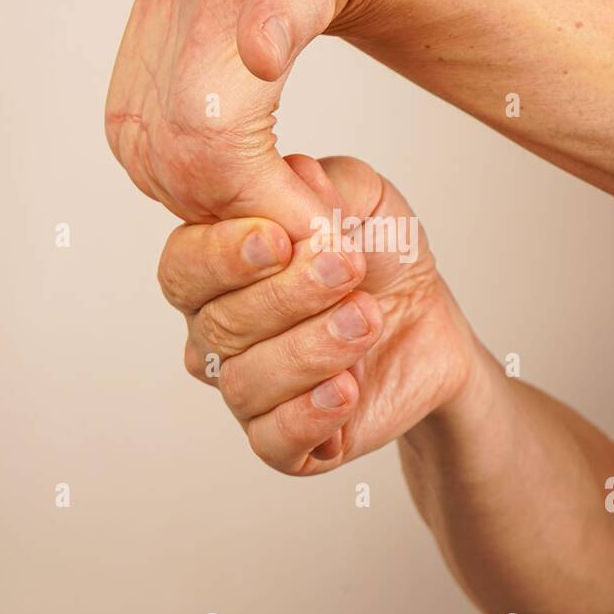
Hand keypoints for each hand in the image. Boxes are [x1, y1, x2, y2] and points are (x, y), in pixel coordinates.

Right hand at [105, 0, 366, 236]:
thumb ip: (290, 5)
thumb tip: (259, 52)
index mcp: (181, 77)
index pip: (228, 182)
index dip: (286, 215)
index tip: (340, 227)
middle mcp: (140, 111)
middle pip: (209, 207)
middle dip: (273, 224)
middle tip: (334, 228)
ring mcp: (131, 130)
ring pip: (195, 208)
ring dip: (254, 218)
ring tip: (311, 205)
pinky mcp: (132, 134)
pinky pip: (184, 192)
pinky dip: (232, 201)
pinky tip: (277, 185)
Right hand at [156, 155, 475, 472]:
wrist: (430, 322)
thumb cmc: (379, 256)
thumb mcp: (364, 200)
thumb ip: (326, 185)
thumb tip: (293, 172)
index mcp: (217, 268)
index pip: (184, 267)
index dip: (223, 257)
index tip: (278, 239)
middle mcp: (217, 332)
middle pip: (219, 324)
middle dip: (287, 295)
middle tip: (347, 268)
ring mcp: (247, 389)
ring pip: (246, 382)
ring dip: (311, 349)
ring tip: (366, 321)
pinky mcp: (284, 440)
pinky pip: (272, 440)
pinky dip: (308, 414)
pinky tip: (344, 388)